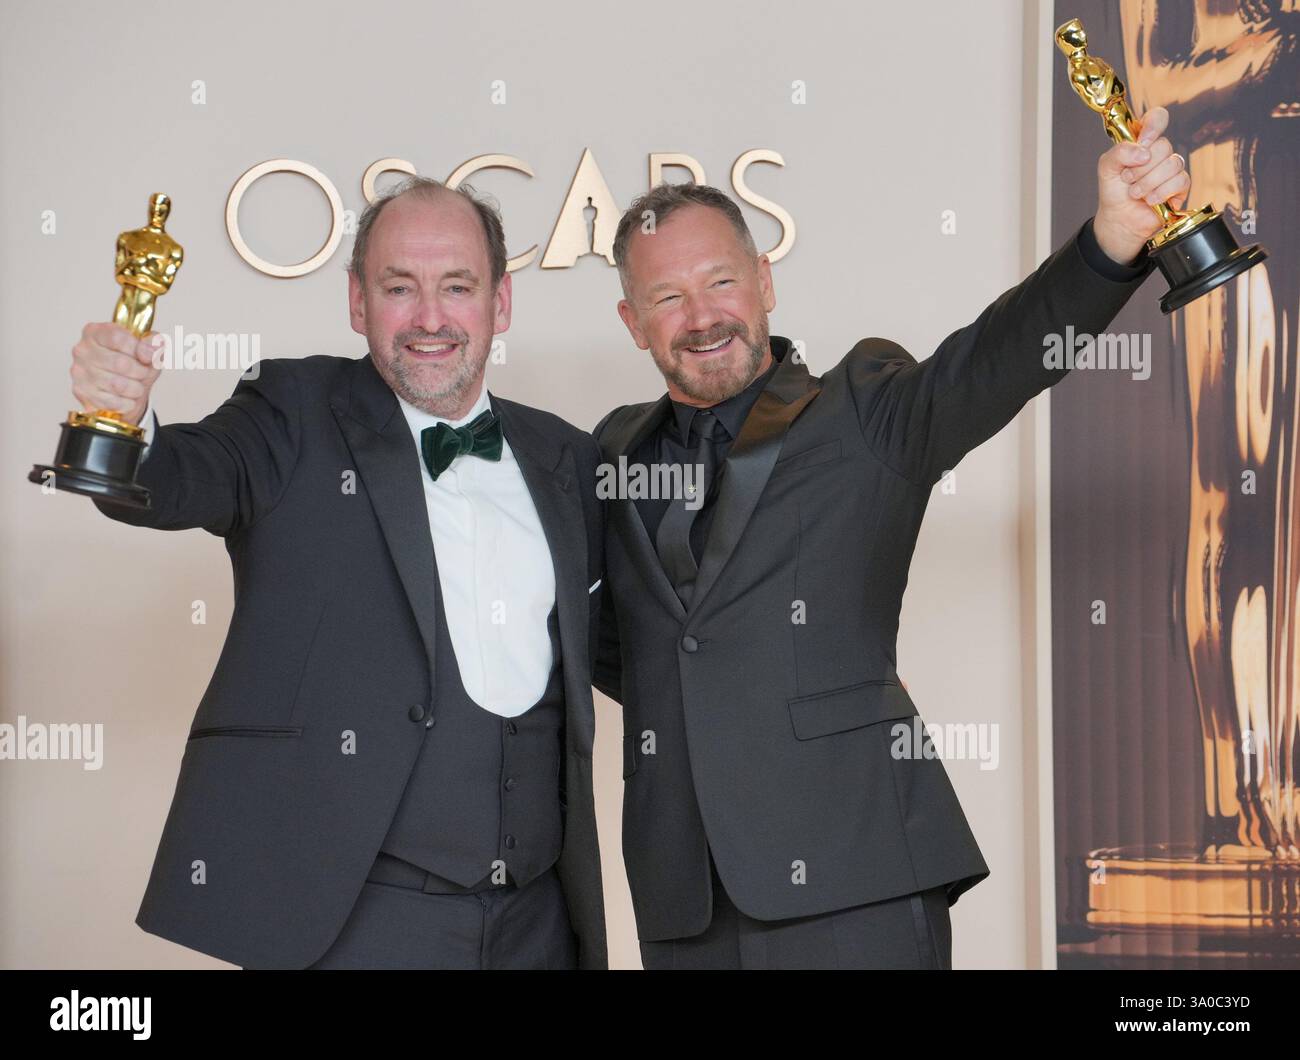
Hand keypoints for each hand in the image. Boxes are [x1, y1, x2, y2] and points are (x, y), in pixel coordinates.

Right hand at [70, 322, 162, 425]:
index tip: (146, 356)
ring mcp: (79, 372)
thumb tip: (148, 351)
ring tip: (136, 386)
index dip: (137, 349)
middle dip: (140, 372)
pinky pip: (112, 402)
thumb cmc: (135, 365)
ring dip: (135, 389)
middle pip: (120, 363)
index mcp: (96, 332)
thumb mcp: (150, 350)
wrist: (126, 391)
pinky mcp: (82, 392)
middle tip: (143, 374)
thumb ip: (154, 343)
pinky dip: (127, 403)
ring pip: (117, 385)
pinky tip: (127, 398)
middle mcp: (83, 350)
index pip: (117, 337)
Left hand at [1092, 106, 1191, 265]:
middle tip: (1127, 179)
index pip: (1158, 117)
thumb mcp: (1106, 168)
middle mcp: (1159, 151)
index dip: (1154, 125)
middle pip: (1164, 145)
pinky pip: (1180, 181)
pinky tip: (1150, 200)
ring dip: (1148, 182)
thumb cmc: (1113, 191)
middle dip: (1141, 168)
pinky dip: (1161, 192)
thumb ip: (1119, 152)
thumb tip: (1144, 152)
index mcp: (1143, 141)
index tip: (1143, 142)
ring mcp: (1171, 167)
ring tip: (1135, 193)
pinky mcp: (1180, 186)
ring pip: (1172, 164)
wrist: (1119, 219)